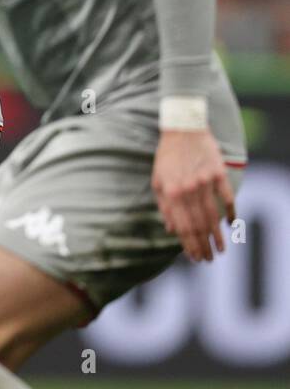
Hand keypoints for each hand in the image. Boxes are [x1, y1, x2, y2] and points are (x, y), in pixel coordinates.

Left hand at [152, 128, 235, 261]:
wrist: (183, 129)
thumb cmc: (167, 157)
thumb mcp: (158, 181)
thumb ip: (164, 206)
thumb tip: (171, 230)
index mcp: (170, 193)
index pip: (182, 227)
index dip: (189, 245)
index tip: (195, 257)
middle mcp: (188, 190)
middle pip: (199, 225)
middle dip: (204, 245)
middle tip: (209, 259)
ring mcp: (205, 182)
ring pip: (213, 215)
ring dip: (217, 235)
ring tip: (220, 249)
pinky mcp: (219, 173)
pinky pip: (227, 197)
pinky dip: (230, 212)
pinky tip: (231, 224)